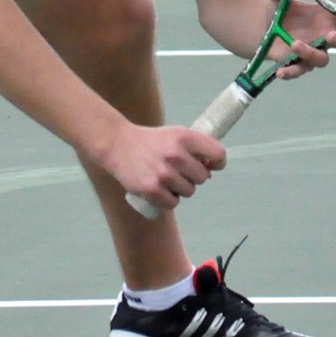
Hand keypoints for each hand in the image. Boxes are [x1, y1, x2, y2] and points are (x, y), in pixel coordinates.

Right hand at [98, 123, 226, 210]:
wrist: (117, 144)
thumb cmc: (150, 141)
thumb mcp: (174, 134)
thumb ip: (194, 148)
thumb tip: (210, 170)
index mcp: (185, 137)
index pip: (218, 154)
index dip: (217, 163)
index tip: (210, 166)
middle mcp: (176, 155)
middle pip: (203, 178)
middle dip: (193, 177)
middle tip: (177, 171)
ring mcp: (164, 173)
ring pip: (189, 191)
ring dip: (180, 189)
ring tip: (165, 178)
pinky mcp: (152, 189)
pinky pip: (173, 203)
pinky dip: (167, 200)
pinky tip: (158, 189)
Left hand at [263, 0, 335, 79]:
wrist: (262, 27)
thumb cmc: (280, 9)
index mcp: (328, 17)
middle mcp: (325, 36)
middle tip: (330, 35)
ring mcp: (313, 51)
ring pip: (322, 59)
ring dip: (311, 53)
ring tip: (295, 44)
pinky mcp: (297, 63)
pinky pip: (299, 70)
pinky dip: (292, 72)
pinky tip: (282, 72)